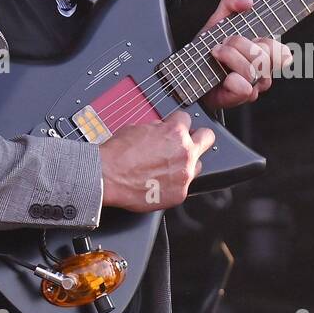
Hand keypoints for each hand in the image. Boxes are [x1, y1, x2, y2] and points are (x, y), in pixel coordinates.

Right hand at [98, 111, 213, 211]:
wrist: (106, 177)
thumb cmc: (117, 154)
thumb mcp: (137, 128)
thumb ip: (157, 128)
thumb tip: (162, 128)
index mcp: (174, 132)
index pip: (187, 119)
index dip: (178, 123)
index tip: (175, 128)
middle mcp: (184, 152)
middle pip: (207, 137)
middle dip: (198, 137)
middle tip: (188, 142)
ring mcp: (184, 174)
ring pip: (198, 164)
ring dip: (187, 163)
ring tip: (169, 167)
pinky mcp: (179, 193)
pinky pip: (184, 185)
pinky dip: (174, 183)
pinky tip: (160, 182)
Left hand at [199, 0, 292, 111]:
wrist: (189, 72)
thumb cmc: (208, 49)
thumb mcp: (218, 20)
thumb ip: (231, 2)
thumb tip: (247, 2)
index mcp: (262, 52)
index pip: (282, 52)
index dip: (275, 46)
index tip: (256, 39)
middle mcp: (262, 71)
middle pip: (267, 56)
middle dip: (240, 44)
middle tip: (223, 43)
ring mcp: (253, 86)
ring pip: (255, 71)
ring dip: (232, 58)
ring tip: (217, 54)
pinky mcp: (239, 97)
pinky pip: (244, 88)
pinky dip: (231, 79)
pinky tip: (222, 76)